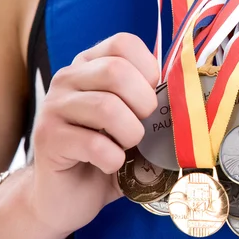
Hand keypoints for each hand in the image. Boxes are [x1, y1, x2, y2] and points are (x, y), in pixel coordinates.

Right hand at [30, 33, 158, 233]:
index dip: (148, 71)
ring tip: (126, 149)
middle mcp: (68, 79)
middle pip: (116, 71)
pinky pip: (94, 144)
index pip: (124, 43)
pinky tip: (110, 165)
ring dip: (130, 135)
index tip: (151, 98)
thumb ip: (153, 105)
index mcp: (91, 66)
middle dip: (143, 104)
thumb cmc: (107, 155)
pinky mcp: (47, 138)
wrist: (67, 195)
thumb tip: (191, 101)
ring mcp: (53, 107)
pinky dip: (113, 160)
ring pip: (106, 107)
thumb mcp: (133, 123)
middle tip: (142, 129)